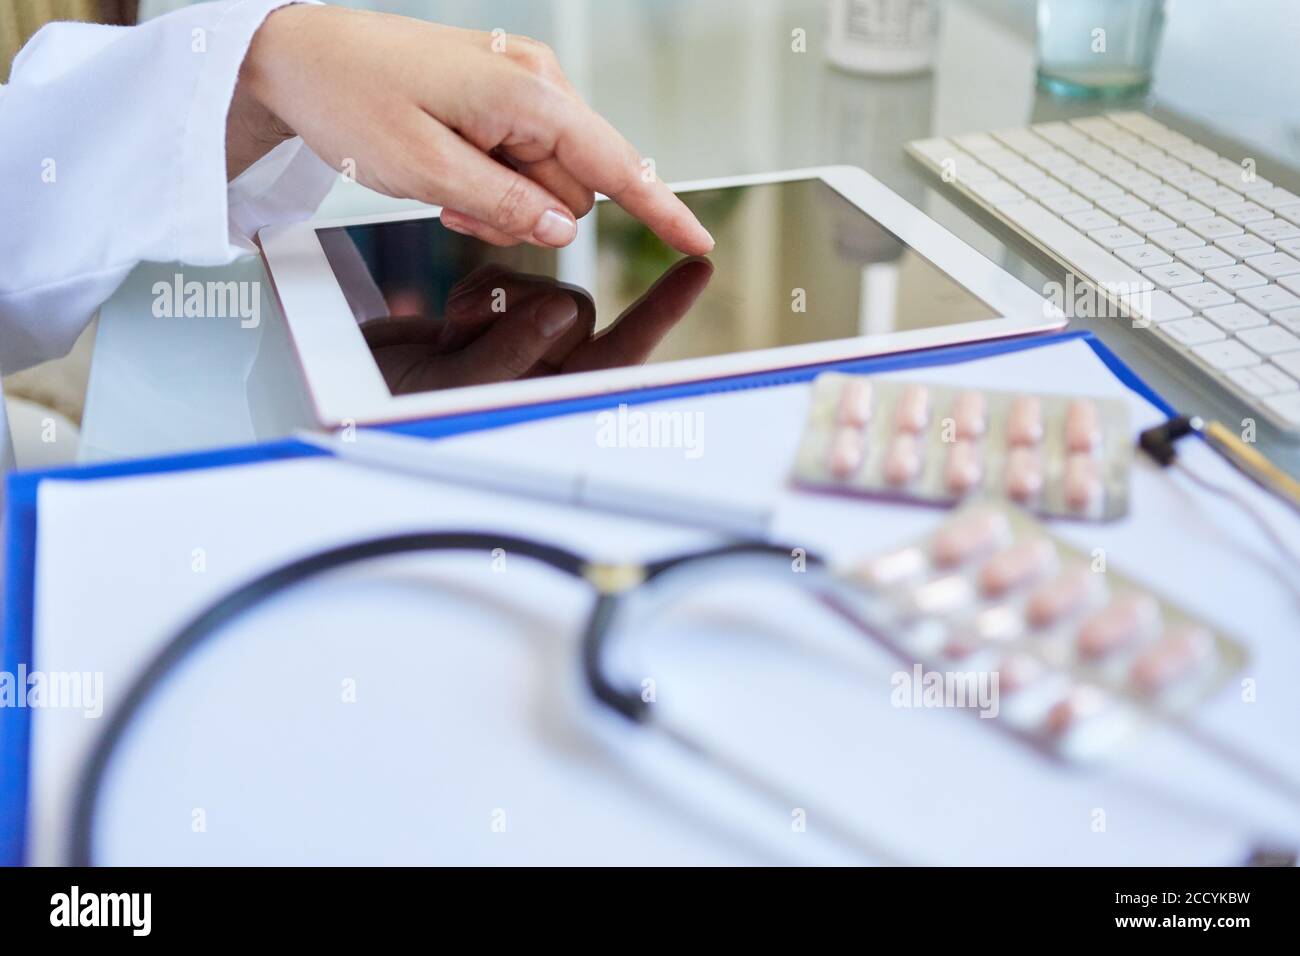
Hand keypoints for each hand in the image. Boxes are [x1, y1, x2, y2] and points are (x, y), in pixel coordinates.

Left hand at [231, 5, 712, 255]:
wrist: (300, 56)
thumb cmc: (351, 97)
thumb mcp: (424, 169)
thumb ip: (503, 205)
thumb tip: (565, 228)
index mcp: (525, 91)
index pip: (613, 163)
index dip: (658, 210)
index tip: (698, 244)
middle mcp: (536, 84)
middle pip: (575, 186)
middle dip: (528, 214)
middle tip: (457, 206)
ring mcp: (521, 91)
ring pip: (547, 185)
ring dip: (503, 205)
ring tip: (443, 186)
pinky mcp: (503, 103)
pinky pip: (522, 167)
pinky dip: (490, 187)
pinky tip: (448, 176)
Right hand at [361, 258, 714, 393]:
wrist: (347, 387)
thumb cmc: (393, 409)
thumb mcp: (454, 389)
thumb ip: (511, 354)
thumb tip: (559, 312)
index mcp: (548, 398)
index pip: (621, 353)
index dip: (661, 309)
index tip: (697, 267)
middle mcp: (541, 372)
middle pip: (576, 310)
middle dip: (532, 309)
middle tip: (474, 329)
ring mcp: (515, 345)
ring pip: (539, 289)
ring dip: (495, 299)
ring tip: (454, 331)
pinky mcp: (488, 319)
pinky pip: (502, 279)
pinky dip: (475, 292)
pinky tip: (449, 320)